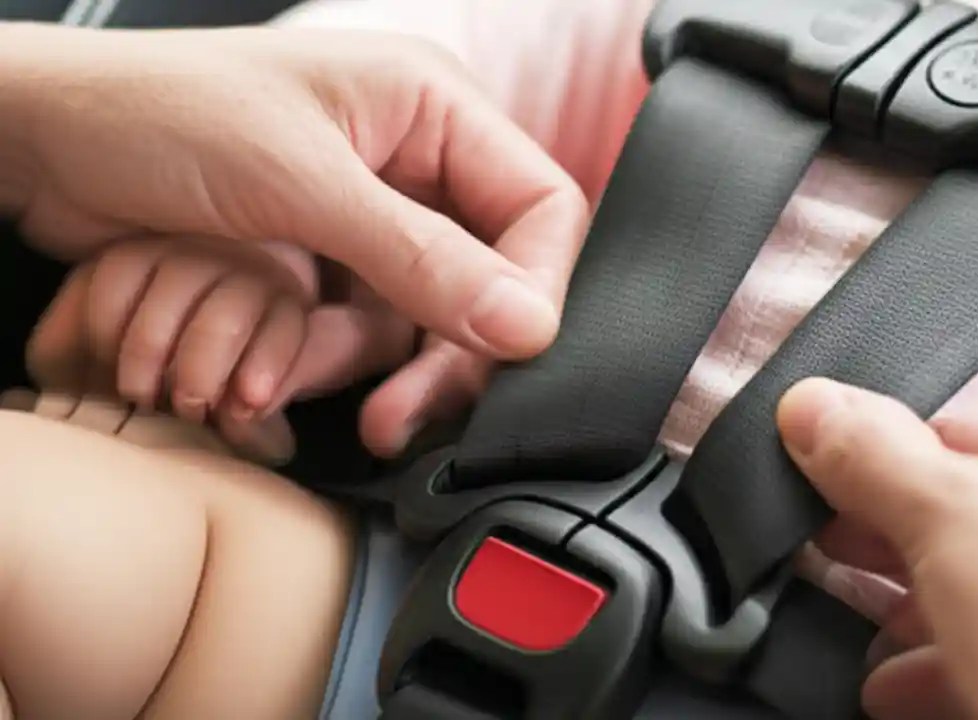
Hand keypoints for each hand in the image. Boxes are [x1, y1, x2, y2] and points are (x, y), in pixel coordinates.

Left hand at [0, 22, 588, 453]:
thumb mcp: (302, 184)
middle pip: (498, 271)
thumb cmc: (156, 114)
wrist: (43, 143)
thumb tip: (527, 324)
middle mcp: (418, 158)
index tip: (511, 353)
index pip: (540, 204)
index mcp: (433, 105)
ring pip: (439, 312)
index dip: (538, 285)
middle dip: (467, 347)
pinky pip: (378, 327)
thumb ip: (423, 259)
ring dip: (407, 370)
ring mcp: (376, 213)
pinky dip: (354, 365)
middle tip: (421, 408)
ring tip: (373, 417)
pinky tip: (319, 386)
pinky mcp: (333, 260)